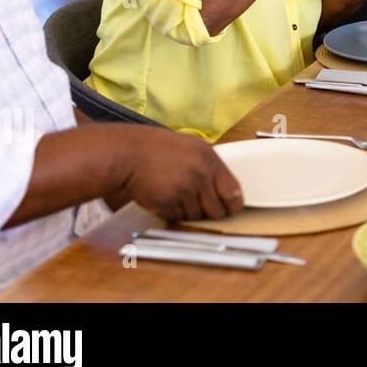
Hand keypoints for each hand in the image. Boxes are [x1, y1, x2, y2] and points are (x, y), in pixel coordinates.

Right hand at [120, 128, 244, 220]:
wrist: (132, 154)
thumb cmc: (162, 149)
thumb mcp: (196, 148)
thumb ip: (213, 168)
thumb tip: (230, 191)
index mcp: (211, 162)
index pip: (233, 194)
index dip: (234, 205)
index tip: (232, 209)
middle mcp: (200, 178)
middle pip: (217, 211)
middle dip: (213, 213)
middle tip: (205, 207)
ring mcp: (183, 192)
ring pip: (197, 217)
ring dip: (191, 212)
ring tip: (180, 197)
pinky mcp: (167, 204)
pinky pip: (178, 218)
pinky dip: (175, 213)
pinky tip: (168, 199)